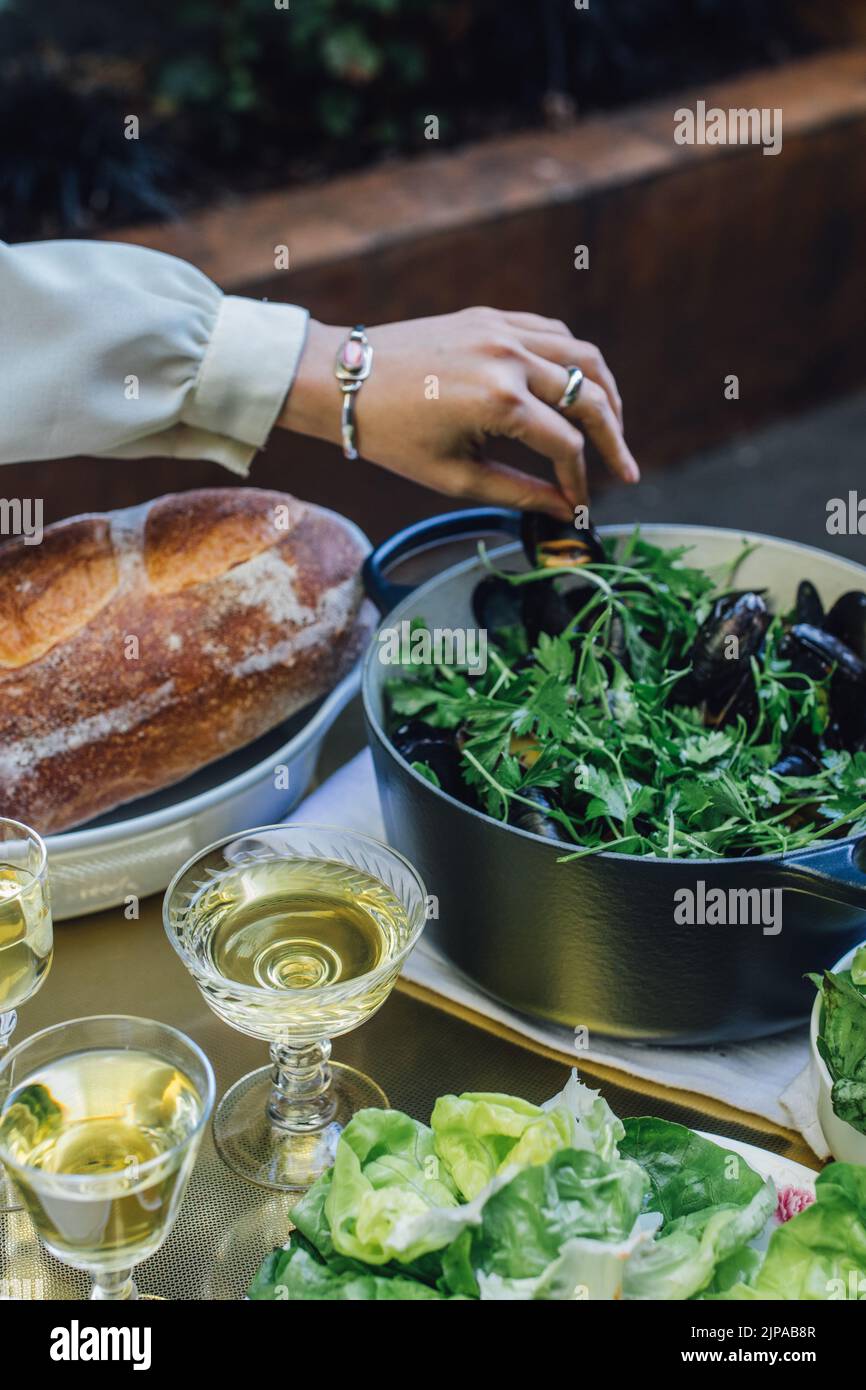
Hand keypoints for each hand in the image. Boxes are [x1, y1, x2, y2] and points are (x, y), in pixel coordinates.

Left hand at [280, 307, 637, 518]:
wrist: (342, 380)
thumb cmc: (390, 435)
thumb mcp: (454, 476)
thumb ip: (518, 492)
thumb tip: (563, 510)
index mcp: (500, 401)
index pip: (566, 445)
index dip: (579, 481)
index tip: (580, 506)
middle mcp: (510, 358)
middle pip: (590, 398)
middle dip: (613, 439)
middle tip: (624, 471)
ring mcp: (503, 330)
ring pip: (583, 356)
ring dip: (606, 393)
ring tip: (613, 428)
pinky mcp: (491, 316)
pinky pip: (553, 333)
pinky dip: (575, 360)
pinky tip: (578, 388)